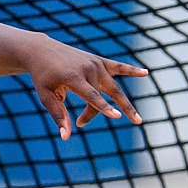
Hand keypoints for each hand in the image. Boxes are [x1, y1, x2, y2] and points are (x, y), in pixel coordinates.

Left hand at [18, 35, 147, 139]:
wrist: (42, 51)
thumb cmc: (43, 77)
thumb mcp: (46, 96)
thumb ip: (58, 115)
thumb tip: (65, 137)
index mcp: (73, 77)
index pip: (92, 95)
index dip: (104, 107)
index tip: (117, 116)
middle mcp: (87, 68)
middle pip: (104, 94)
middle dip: (114, 110)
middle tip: (135, 124)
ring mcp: (94, 63)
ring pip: (111, 87)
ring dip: (120, 104)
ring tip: (137, 119)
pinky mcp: (98, 60)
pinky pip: (118, 66)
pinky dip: (131, 70)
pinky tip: (146, 73)